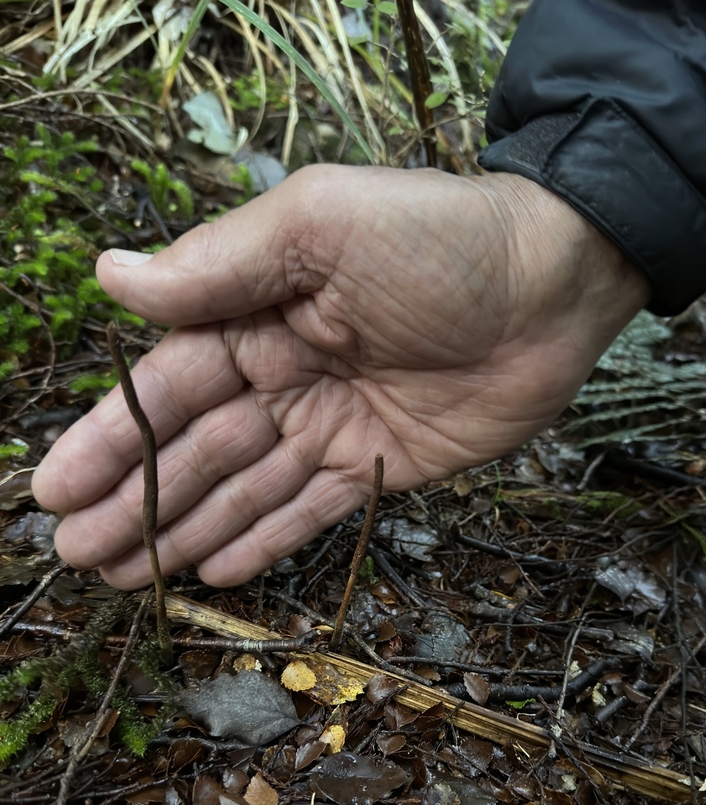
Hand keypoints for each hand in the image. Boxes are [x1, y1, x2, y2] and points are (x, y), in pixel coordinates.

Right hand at [32, 165, 647, 586]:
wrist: (551, 285)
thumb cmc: (436, 239)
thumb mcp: (319, 228)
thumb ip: (218, 265)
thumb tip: (111, 276)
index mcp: (256, 313)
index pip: (167, 387)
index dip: (109, 439)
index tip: (54, 489)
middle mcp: (284, 373)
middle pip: (194, 449)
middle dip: (134, 500)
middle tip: (77, 554)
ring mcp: (330, 424)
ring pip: (241, 489)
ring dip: (181, 531)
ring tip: (124, 576)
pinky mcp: (377, 465)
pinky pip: (307, 513)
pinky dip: (261, 541)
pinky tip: (210, 571)